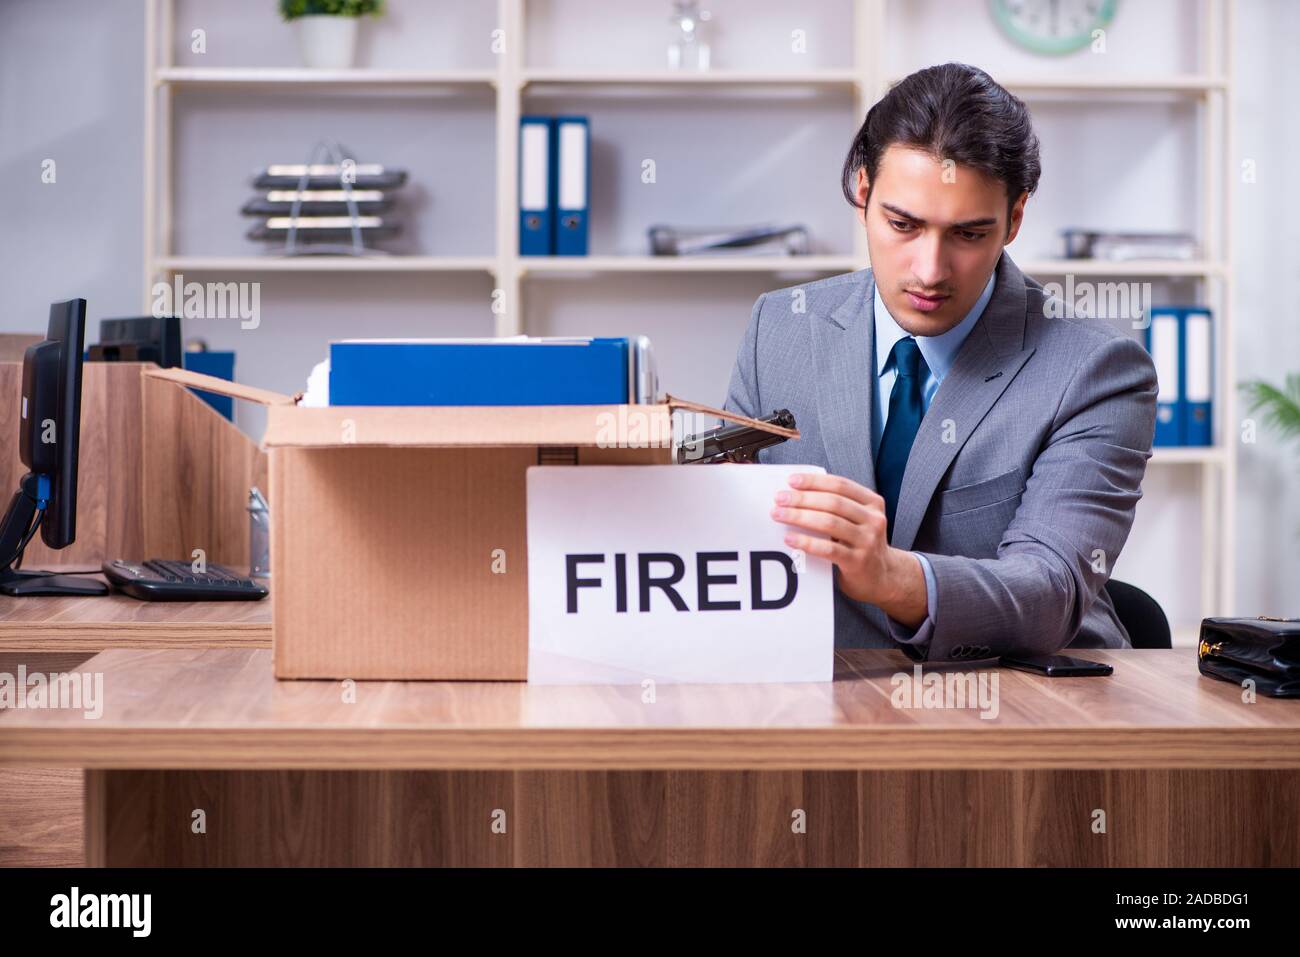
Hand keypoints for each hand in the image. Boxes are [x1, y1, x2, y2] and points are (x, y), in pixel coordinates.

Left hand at [770, 472, 928, 626]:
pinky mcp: (858, 561)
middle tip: (779, 499)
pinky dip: (806, 542)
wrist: (883, 578)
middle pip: (833, 502)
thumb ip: (839, 506)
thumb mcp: (859, 520)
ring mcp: (868, 541)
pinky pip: (828, 549)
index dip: (814, 481)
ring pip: (829, 523)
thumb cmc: (861, 544)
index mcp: (873, 503)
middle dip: (802, 498)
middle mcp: (873, 519)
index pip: (840, 485)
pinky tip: (790, 538)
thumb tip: (797, 492)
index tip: (791, 481)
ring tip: (778, 515)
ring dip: (800, 516)